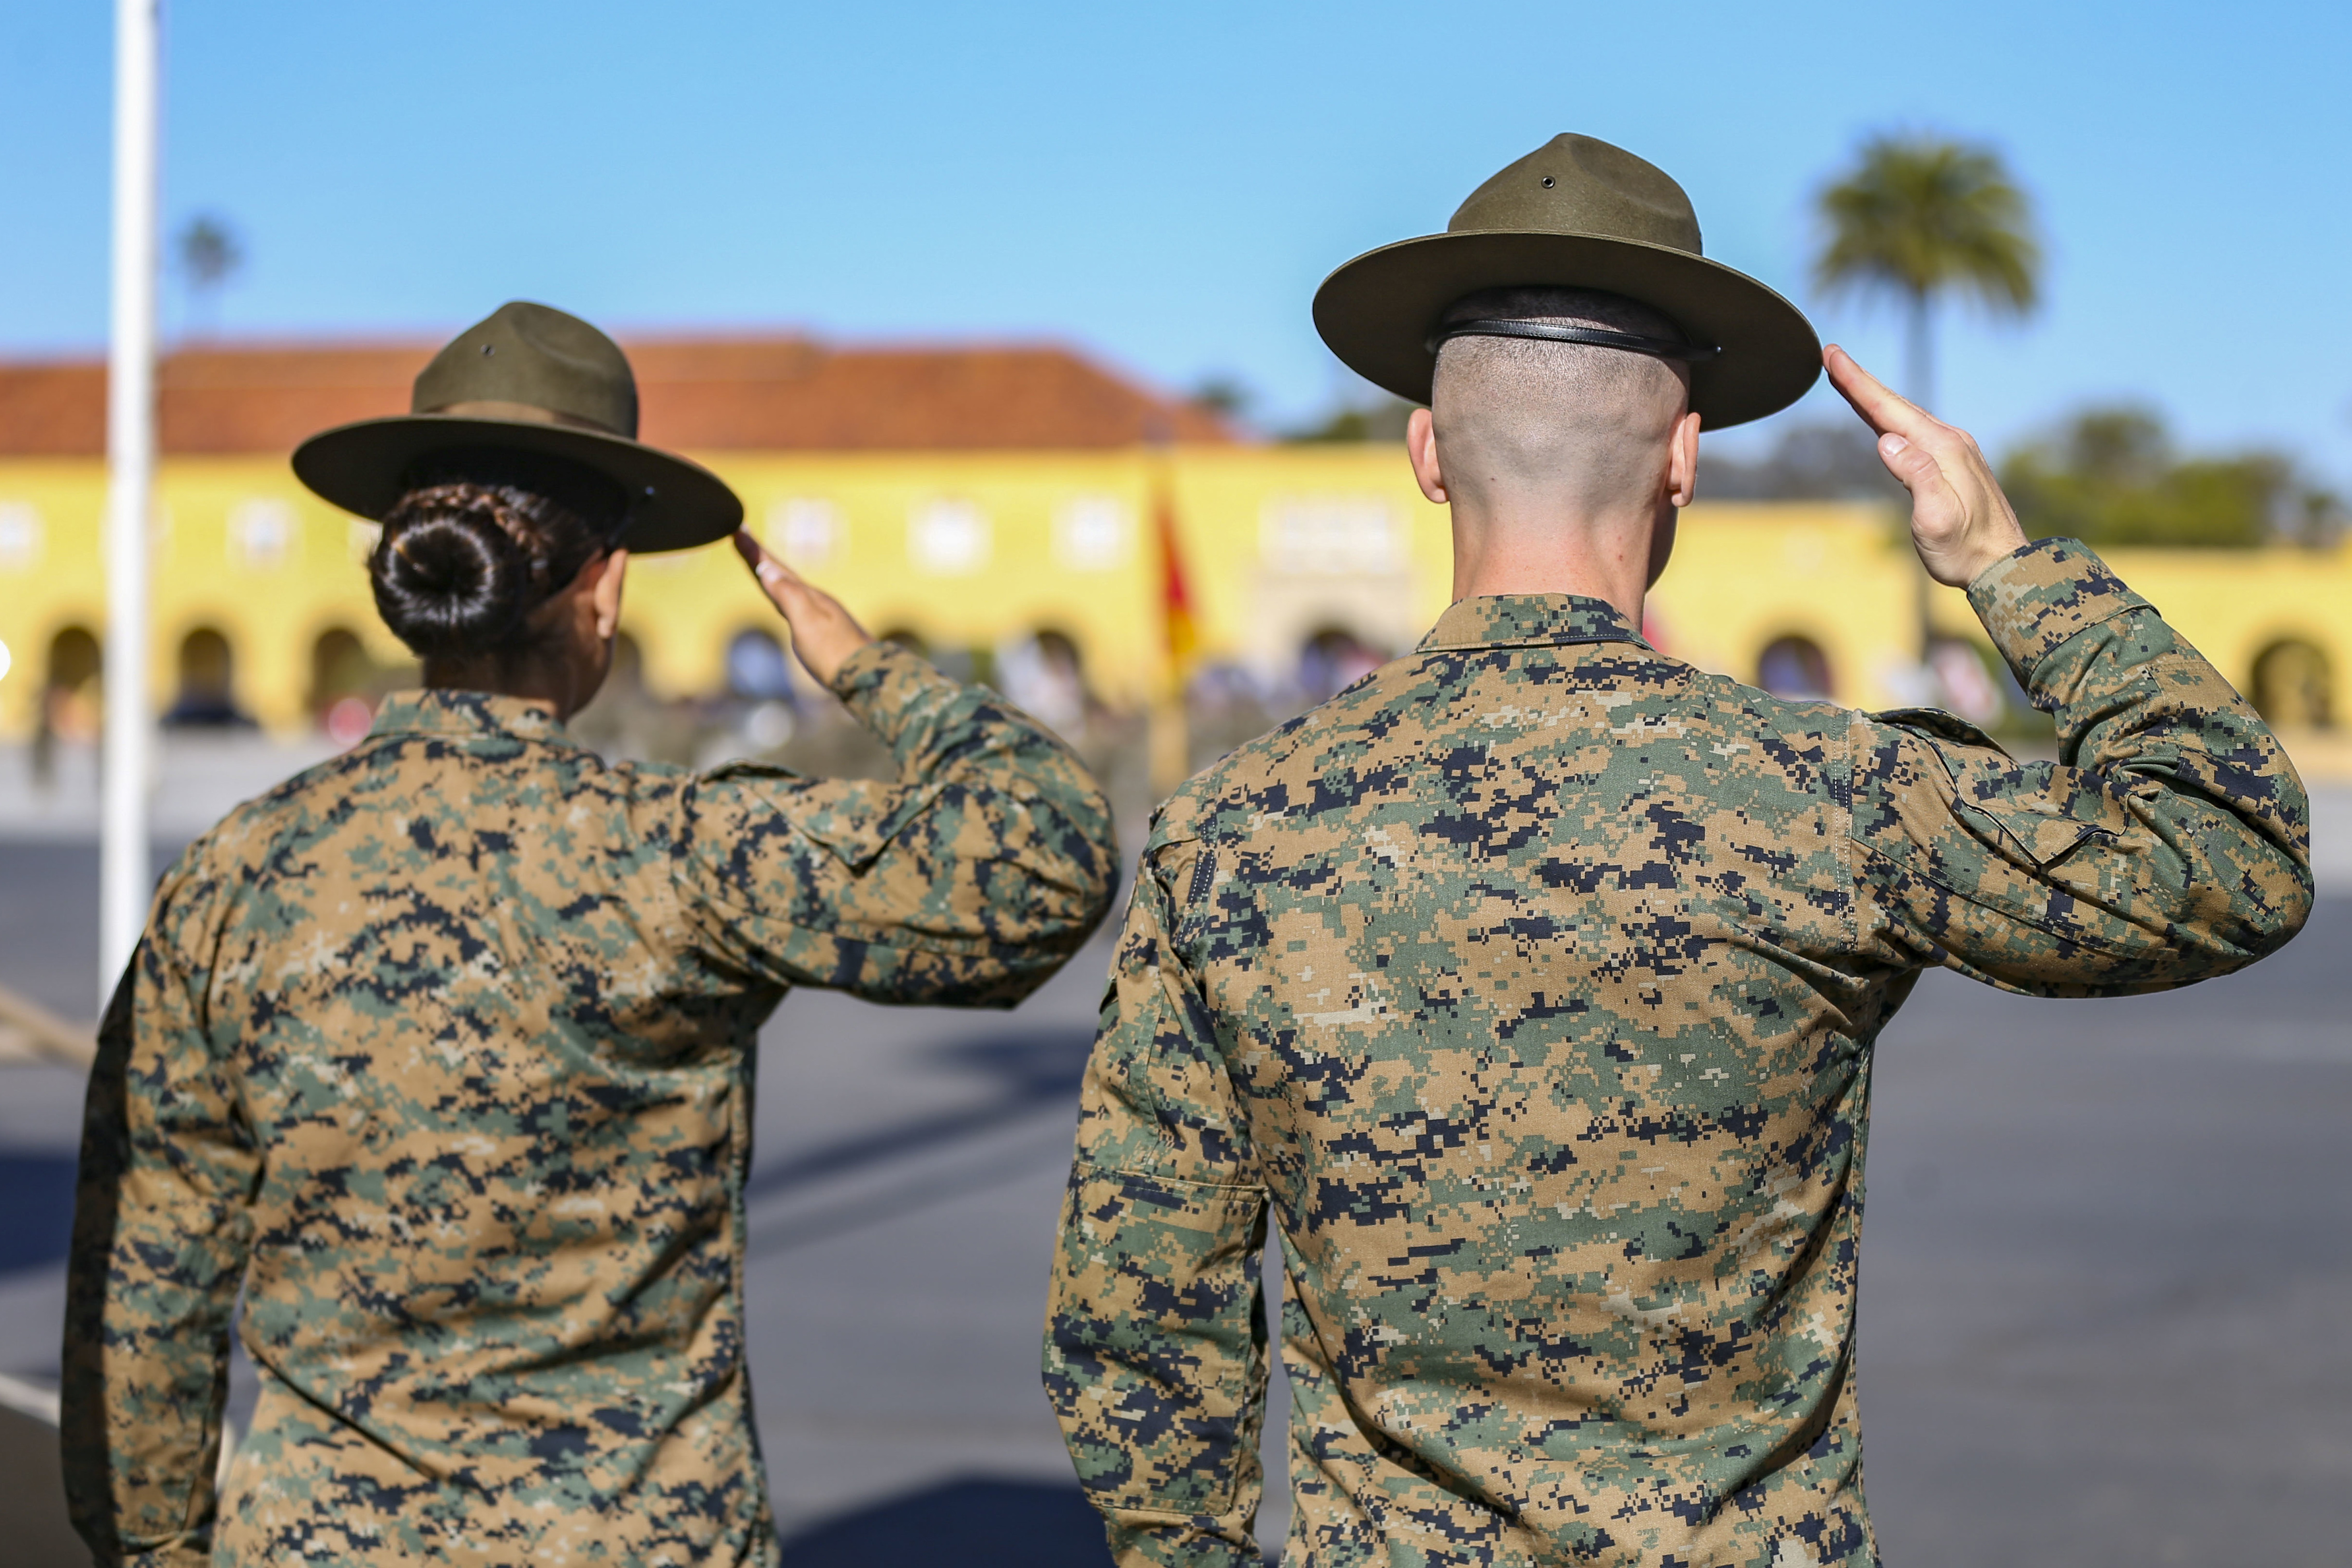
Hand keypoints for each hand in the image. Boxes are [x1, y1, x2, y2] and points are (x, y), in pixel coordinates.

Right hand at [732, 531, 873, 686]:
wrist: (867, 677)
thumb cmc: (834, 652)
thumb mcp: (806, 621)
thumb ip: (786, 593)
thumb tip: (766, 567)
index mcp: (807, 596)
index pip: (775, 568)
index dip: (755, 551)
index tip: (738, 530)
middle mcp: (814, 600)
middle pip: (781, 572)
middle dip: (760, 556)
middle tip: (742, 536)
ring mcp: (820, 614)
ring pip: (789, 586)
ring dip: (772, 572)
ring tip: (759, 562)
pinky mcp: (823, 631)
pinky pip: (795, 602)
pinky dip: (783, 592)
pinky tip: (786, 598)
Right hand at [1824, 345, 2028, 587]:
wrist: (2003, 564)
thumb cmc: (1964, 549)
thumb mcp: (1936, 518)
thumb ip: (1916, 476)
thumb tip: (1887, 441)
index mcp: (1943, 449)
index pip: (1890, 410)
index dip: (1858, 383)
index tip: (1833, 355)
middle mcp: (1951, 441)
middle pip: (1896, 405)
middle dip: (1862, 381)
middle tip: (1832, 355)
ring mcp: (1955, 450)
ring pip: (1906, 415)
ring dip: (1876, 396)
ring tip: (1850, 380)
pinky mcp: (1954, 463)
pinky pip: (1915, 430)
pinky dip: (1892, 417)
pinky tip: (1884, 418)